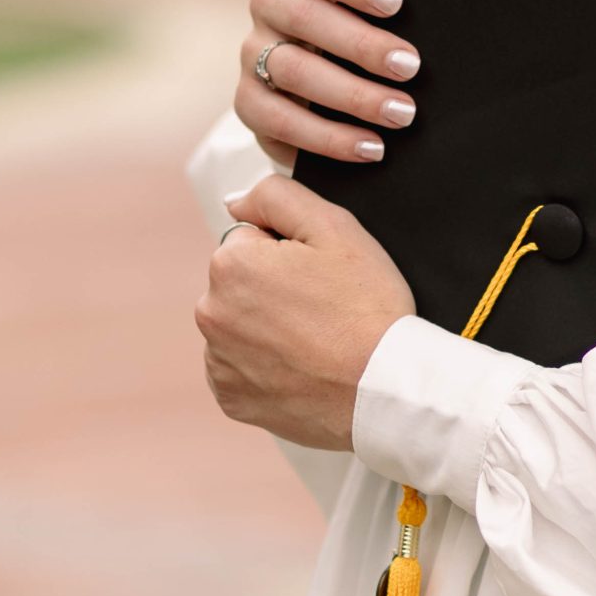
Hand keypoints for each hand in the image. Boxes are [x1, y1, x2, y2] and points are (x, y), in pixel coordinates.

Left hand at [198, 170, 413, 448]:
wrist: (384, 389)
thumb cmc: (367, 307)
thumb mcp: (335, 227)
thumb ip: (277, 196)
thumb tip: (235, 202)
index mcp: (230, 264)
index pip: (253, 240)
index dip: (292, 253)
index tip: (321, 276)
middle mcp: (211, 312)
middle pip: (242, 284)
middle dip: (274, 289)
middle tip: (323, 308)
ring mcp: (218, 361)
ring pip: (241, 327)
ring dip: (268, 328)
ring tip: (316, 341)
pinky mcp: (231, 399)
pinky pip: (242, 370)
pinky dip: (266, 367)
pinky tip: (302, 368)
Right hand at [237, 0, 420, 169]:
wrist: (323, 97)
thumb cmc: (365, 42)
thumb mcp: (376, 21)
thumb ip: (390, 17)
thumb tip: (437, 29)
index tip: (396, 3)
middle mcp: (270, 8)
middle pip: (304, 17)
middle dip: (361, 44)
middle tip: (410, 66)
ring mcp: (253, 55)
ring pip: (292, 70)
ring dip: (353, 95)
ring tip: (401, 113)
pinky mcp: (249, 103)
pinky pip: (281, 121)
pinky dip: (330, 138)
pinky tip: (371, 147)